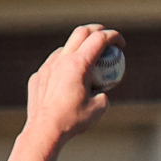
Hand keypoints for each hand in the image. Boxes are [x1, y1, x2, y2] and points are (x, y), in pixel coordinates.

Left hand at [25, 25, 123, 142]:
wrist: (44, 130)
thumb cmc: (73, 120)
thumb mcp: (99, 108)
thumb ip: (103, 94)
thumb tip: (102, 91)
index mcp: (78, 64)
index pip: (99, 39)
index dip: (114, 37)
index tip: (121, 43)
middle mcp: (61, 60)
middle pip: (81, 32)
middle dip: (97, 30)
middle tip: (106, 38)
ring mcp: (47, 66)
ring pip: (64, 48)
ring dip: (78, 49)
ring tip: (86, 62)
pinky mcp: (38, 76)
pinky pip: (53, 65)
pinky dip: (64, 66)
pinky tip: (67, 81)